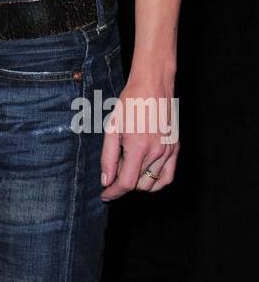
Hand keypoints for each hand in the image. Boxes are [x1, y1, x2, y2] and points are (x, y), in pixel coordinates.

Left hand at [100, 72, 178, 199]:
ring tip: (129, 170)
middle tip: (114, 172)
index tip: (105, 196)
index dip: (113, 193)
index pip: (126, 183)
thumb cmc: (130, 103)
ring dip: (139, 184)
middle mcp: (157, 152)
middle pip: (139, 185)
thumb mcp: (112, 128)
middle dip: (124, 185)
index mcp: (138, 147)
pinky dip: (157, 182)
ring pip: (154, 184)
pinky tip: (145, 175)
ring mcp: (169, 151)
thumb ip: (108, 158)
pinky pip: (168, 176)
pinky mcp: (176, 148)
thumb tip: (106, 181)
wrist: (153, 85)